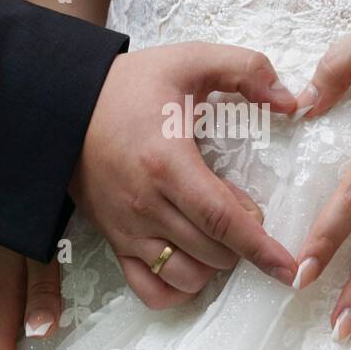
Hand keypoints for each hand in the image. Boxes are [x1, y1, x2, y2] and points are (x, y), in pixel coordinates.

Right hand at [71, 43, 301, 304]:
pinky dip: (178, 289)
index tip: (288, 267)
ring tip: (220, 236)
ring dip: (214, 266)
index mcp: (167, 163)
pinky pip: (148, 288)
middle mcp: (146, 204)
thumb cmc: (127, 86)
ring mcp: (127, 228)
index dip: (260, 247)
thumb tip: (291, 100)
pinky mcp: (114, 240)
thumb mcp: (188, 61)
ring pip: (184, 276)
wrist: (59, 103)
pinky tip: (193, 265)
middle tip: (246, 213)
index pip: (222, 219)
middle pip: (211, 252)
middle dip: (243, 244)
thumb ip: (245, 69)